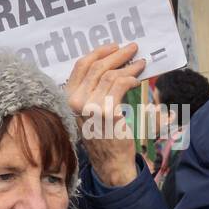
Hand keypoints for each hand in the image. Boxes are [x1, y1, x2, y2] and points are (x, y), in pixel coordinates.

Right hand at [65, 43, 144, 187]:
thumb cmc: (102, 135)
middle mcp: (75, 101)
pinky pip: (121, 86)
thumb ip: (92, 89)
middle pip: (97, 67)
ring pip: (111, 75)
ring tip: (140, 64)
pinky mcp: (108, 112)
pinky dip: (132, 79)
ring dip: (129, 67)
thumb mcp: (89, 109)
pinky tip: (138, 80)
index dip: (98, 53)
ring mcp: (91, 106)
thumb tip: (111, 64)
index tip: (113, 47)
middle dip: (117, 55)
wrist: (109, 162)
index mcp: (68, 98)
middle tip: (132, 48)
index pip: (80, 66)